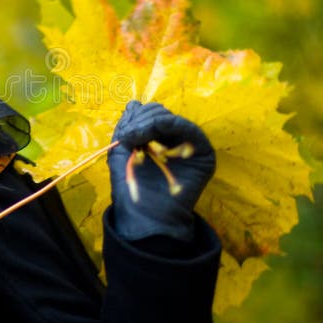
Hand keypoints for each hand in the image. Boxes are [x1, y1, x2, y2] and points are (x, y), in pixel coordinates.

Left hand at [107, 101, 214, 241]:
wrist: (145, 218)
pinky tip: (155, 131)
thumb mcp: (120, 154)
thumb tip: (133, 104)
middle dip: (141, 120)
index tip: (123, 133)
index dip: (134, 117)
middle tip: (128, 137)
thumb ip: (126, 129)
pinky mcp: (202, 153)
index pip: (146, 113)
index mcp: (153, 139)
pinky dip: (170, 124)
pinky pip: (189, 129)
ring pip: (169, 117)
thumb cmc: (132, 190)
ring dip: (149, 123)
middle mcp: (171, 139)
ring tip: (135, 140)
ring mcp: (187, 145)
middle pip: (157, 112)